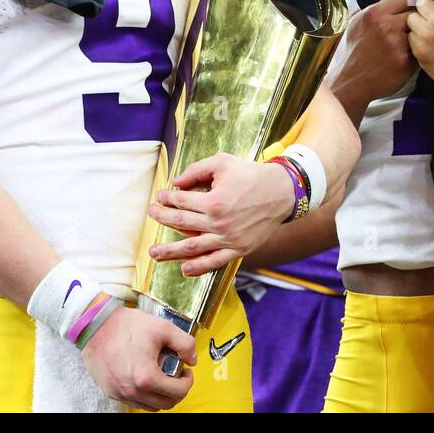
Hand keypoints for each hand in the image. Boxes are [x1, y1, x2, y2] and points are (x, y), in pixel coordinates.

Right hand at [81, 307, 195, 410]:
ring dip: (161, 396)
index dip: (188, 382)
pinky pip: (134, 402)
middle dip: (177, 391)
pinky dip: (145, 395)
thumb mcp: (163, 328)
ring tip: (161, 376)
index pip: (178, 392)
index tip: (186, 371)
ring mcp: (120, 393)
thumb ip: (185, 344)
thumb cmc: (127, 326)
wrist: (95, 326)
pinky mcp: (110, 392)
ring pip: (150, 407)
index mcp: (147, 377)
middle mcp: (133, 390)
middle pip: (166, 404)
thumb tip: (192, 359)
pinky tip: (145, 378)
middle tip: (177, 376)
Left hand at [147, 153, 295, 275]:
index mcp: (213, 201)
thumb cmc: (251, 175)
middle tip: (151, 214)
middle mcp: (218, 223)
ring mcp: (228, 239)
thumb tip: (176, 183)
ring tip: (154, 254)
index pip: (180, 201)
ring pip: (192, 248)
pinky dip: (198, 267)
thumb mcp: (223, 163)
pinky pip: (215, 262)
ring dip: (170, 252)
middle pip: (180, 223)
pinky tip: (184, 269)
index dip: (167, 198)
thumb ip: (197, 170)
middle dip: (162, 218)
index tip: (160, 197)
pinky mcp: (239, 249)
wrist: (282, 192)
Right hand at [330, 0, 415, 109]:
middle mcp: (386, 26)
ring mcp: (397, 44)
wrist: (353, 80)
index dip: (409, 4)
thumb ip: (375, 8)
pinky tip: (406, 55)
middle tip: (410, 28)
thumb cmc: (357, 51)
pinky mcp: (405, 61)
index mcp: (374, 13)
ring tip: (406, 42)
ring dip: (417, 35)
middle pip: (415, 13)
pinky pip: (420, 48)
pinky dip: (416, 51)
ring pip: (419, 30)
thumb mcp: (357, 23)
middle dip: (415, 20)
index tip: (410, 10)